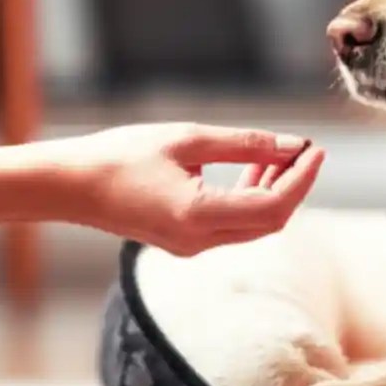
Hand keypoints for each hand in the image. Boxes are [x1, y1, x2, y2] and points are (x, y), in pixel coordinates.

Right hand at [52, 123, 324, 255]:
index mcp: (199, 216)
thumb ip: (245, 145)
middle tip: (306, 149)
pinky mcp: (185, 241)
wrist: (70, 186)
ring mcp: (192, 246)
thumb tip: (293, 145)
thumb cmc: (121, 156)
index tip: (316, 149)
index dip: (302, 179)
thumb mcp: (187, 139)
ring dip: (275, 191)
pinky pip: (233, 224)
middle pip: (270, 222)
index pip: (274, 207)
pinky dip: (252, 198)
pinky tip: (255, 169)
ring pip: (254, 225)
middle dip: (294, 186)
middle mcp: (199, 241)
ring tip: (283, 152)